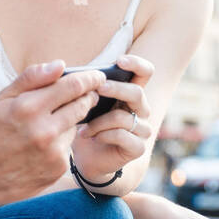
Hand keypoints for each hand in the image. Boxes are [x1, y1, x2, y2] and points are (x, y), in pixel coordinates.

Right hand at [0, 60, 104, 208]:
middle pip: (82, 105)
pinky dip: (60, 142)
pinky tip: (42, 146)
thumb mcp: (1, 100)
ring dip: (69, 121)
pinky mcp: (58, 167)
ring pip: (75, 126)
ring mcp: (53, 151)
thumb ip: (31, 79)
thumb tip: (60, 65)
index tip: (97, 76)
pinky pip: (68, 147)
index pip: (72, 86)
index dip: (90, 78)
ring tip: (46, 126)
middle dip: (87, 97)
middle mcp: (44, 130)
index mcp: (28, 107)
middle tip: (86, 94)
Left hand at [71, 54, 154, 182]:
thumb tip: (73, 73)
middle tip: (97, 89)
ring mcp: (142, 129)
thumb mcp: (83, 103)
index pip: (145, 72)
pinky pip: (122, 135)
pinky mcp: (138, 147)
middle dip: (115, 89)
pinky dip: (102, 135)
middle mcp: (141, 110)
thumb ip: (86, 88)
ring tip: (82, 127)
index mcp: (130, 93)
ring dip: (98, 121)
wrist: (85, 158)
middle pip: (137, 93)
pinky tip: (91, 137)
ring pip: (123, 117)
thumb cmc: (85, 125)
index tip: (119, 60)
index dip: (137, 64)